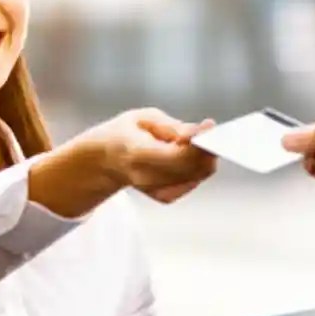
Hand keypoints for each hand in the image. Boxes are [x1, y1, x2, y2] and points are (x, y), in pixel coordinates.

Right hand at [66, 108, 217, 203]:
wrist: (104, 162)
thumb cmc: (123, 135)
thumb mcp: (142, 118)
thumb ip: (171, 126)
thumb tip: (196, 133)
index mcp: (136, 154)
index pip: (176, 154)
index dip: (198, 141)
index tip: (210, 126)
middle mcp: (146, 177)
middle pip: (192, 168)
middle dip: (206, 148)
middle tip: (207, 130)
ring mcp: (155, 191)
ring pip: (198, 175)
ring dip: (202, 157)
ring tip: (189, 141)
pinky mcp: (165, 197)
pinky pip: (194, 181)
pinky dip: (196, 168)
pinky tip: (184, 156)